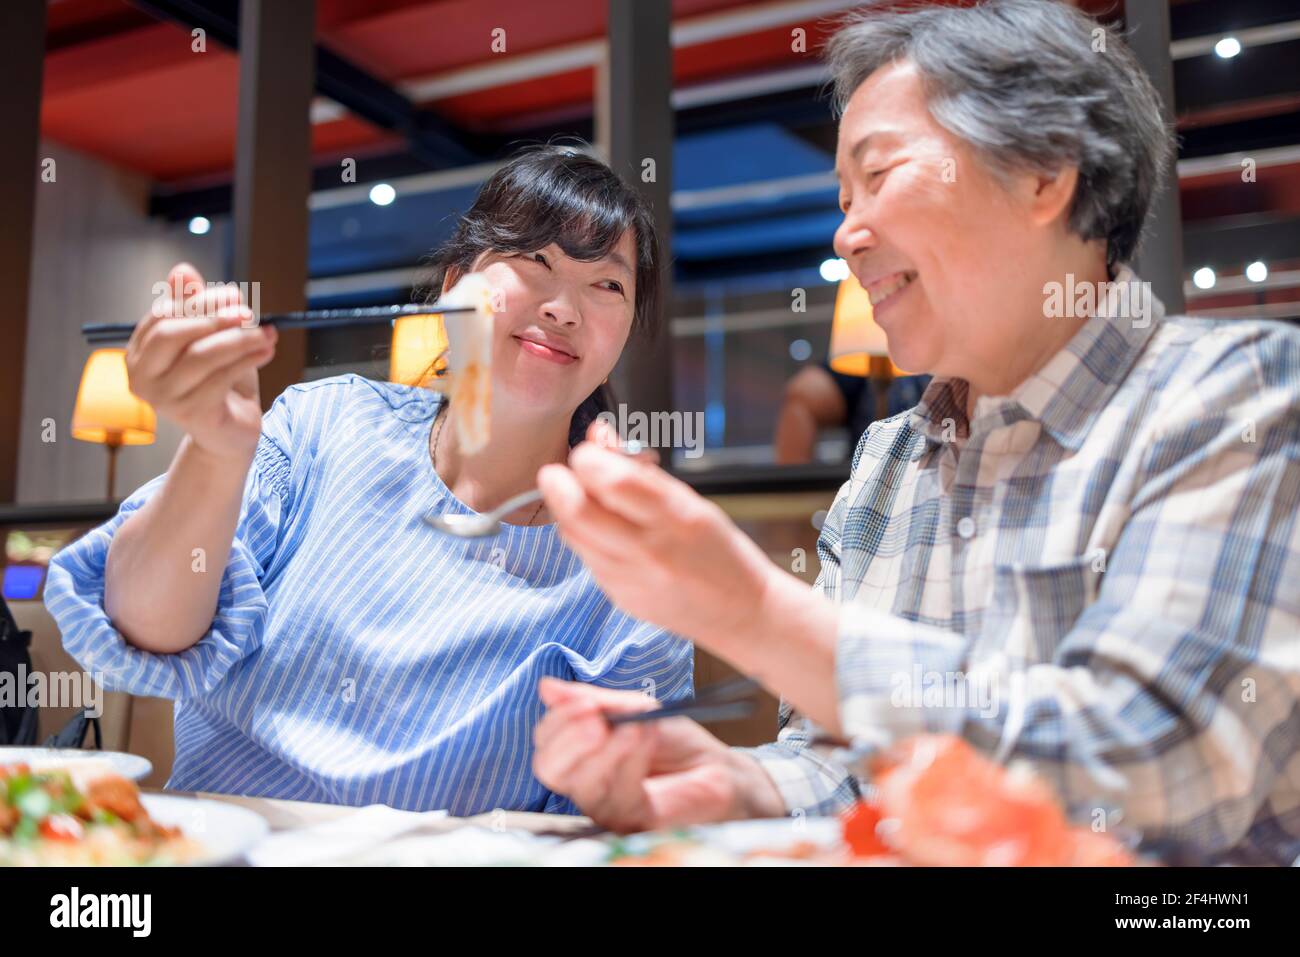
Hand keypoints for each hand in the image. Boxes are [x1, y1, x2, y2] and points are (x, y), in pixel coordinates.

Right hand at [125, 263, 276, 463]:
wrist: (231, 431)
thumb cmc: (218, 381)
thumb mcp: (209, 339)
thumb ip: (195, 307)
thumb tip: (182, 270)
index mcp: (139, 352)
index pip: (162, 315)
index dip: (198, 301)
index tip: (234, 294)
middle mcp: (141, 377)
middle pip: (171, 334)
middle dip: (213, 318)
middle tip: (248, 312)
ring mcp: (162, 399)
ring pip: (200, 356)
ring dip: (240, 339)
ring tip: (267, 333)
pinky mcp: (189, 414)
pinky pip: (221, 378)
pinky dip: (247, 360)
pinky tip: (266, 351)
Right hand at [532, 677, 784, 832]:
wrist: (718, 768)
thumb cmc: (675, 742)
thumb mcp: (634, 709)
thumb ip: (595, 702)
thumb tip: (547, 688)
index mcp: (579, 755)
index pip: (547, 741)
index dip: (559, 719)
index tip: (583, 701)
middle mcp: (586, 784)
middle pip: (551, 769)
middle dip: (570, 739)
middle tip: (596, 719)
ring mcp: (607, 807)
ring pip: (584, 784)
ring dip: (610, 747)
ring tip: (637, 725)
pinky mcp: (634, 822)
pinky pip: (618, 797)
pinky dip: (630, 762)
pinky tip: (646, 738)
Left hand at [537, 420, 776, 650]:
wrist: (740, 614)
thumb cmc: (721, 551)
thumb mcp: (691, 502)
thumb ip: (641, 472)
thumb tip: (599, 437)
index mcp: (678, 519)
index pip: (614, 481)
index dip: (588, 459)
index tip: (587, 452)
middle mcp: (651, 551)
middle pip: (578, 512)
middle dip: (556, 483)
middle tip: (557, 473)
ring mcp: (631, 580)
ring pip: (573, 536)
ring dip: (565, 509)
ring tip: (579, 496)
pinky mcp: (619, 598)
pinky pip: (585, 558)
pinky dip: (583, 536)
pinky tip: (599, 530)